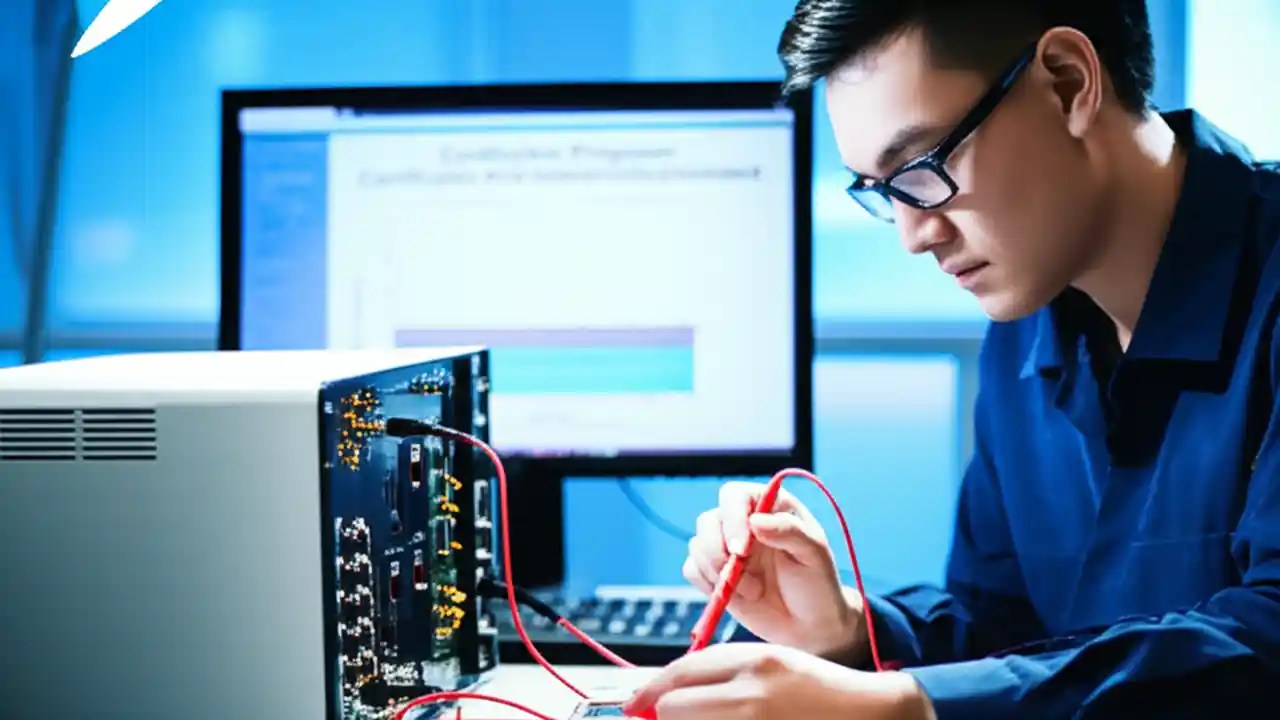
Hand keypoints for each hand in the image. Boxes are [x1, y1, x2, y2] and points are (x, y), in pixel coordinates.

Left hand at [621, 643, 933, 719]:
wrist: (868, 713)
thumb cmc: (816, 689)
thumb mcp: (767, 663)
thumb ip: (719, 673)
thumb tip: (663, 694)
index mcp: (753, 661)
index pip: (680, 673)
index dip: (649, 690)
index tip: (635, 703)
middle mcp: (753, 695)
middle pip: (674, 707)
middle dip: (665, 714)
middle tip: (665, 719)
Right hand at [683, 481, 865, 663]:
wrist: (810, 626)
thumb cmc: (817, 585)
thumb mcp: (814, 554)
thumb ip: (789, 531)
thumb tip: (755, 521)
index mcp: (769, 506)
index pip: (734, 496)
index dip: (732, 518)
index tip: (741, 549)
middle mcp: (743, 522)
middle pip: (708, 521)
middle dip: (717, 551)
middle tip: (738, 575)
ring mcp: (726, 547)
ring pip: (696, 545)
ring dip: (718, 573)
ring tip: (753, 590)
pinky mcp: (713, 573)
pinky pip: (692, 570)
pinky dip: (707, 585)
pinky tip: (736, 596)